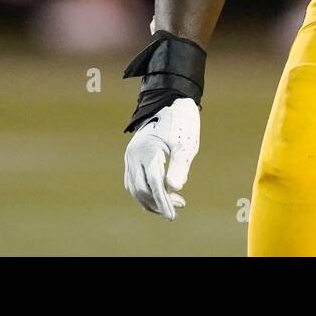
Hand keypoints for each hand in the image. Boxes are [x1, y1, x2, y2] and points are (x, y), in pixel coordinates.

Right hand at [123, 99, 200, 219]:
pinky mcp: (132, 156)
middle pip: (142, 190)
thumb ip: (180, 166)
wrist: (170, 100)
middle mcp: (133, 155)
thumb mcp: (185, 143)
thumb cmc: (181, 121)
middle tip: (181, 204)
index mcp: (147, 151)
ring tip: (173, 202)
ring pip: (135, 187)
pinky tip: (160, 193)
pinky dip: (145, 190)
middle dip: (159, 202)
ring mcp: (130, 156)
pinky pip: (133, 180)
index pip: (154, 185)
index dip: (163, 202)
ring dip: (152, 199)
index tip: (172, 215)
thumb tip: (174, 188)